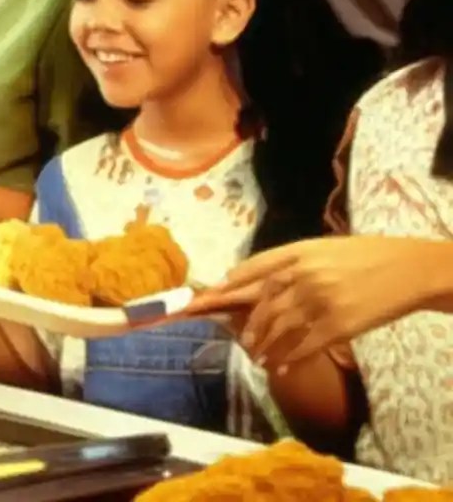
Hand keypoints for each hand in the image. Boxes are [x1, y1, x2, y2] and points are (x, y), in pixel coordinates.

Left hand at [188, 236, 442, 367]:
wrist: (410, 269)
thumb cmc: (367, 257)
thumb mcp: (326, 248)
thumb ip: (293, 263)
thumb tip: (256, 279)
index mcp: (300, 252)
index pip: (254, 268)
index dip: (229, 285)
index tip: (208, 296)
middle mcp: (305, 275)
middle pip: (262, 303)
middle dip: (248, 324)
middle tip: (242, 341)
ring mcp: (319, 300)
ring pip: (278, 328)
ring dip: (265, 346)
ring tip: (257, 358)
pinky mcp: (337, 325)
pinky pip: (303, 345)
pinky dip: (289, 359)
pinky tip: (282, 369)